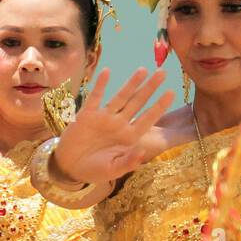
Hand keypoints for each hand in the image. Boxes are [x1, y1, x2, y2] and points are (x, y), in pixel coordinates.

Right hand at [52, 67, 174, 184]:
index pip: (147, 119)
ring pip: (120, 97)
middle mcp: (119, 124)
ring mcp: (104, 118)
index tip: (171, 93)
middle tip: (163, 72)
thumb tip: (142, 152)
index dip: (159, 106)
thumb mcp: (112, 170)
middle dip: (150, 88)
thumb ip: (128, 162)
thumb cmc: (94, 171)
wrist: (69, 167)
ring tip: (143, 70)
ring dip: (131, 83)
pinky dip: (101, 85)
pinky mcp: (87, 115)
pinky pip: (95, 97)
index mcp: (129, 137)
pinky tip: (107, 72)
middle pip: (138, 103)